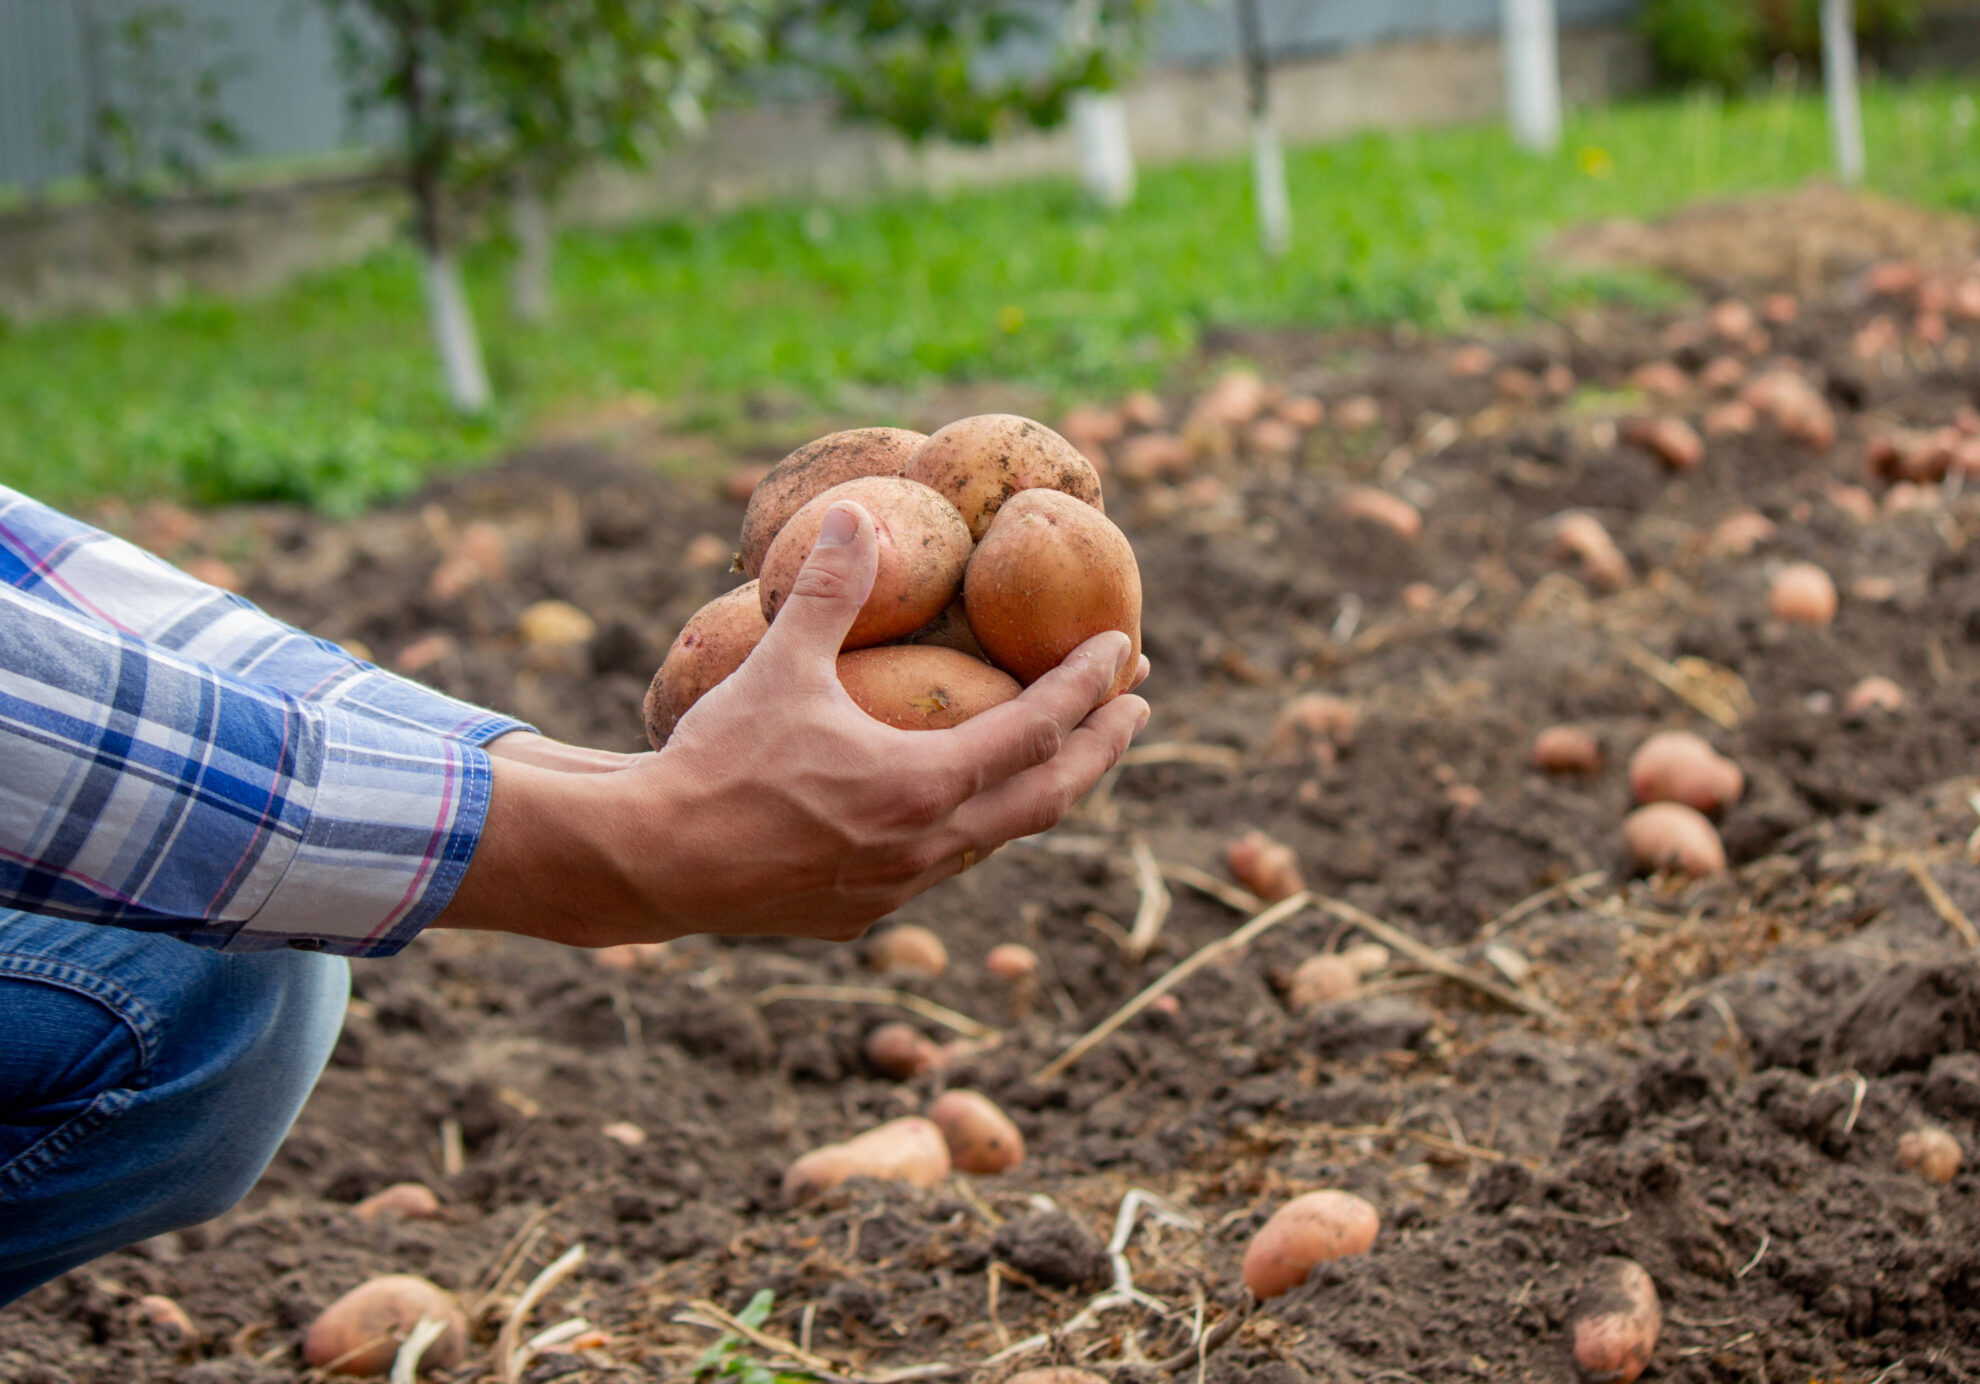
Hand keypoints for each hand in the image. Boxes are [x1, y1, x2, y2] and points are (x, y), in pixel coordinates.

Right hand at [439, 499, 1148, 947]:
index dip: (1087, 686)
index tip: (1123, 650)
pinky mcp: (859, 915)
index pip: (1038, 729)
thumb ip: (828, 592)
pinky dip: (974, 829)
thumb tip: (854, 514)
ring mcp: (898, 889)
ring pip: (999, 840)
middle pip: (1050, 797)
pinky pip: (942, 869)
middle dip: (1104, 749)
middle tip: (1138, 707)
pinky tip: (964, 809)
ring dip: (1042, 792)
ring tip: (1068, 754)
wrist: (652, 863)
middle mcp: (929, 847)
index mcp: (925, 785)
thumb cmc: (719, 762)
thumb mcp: (779, 667)